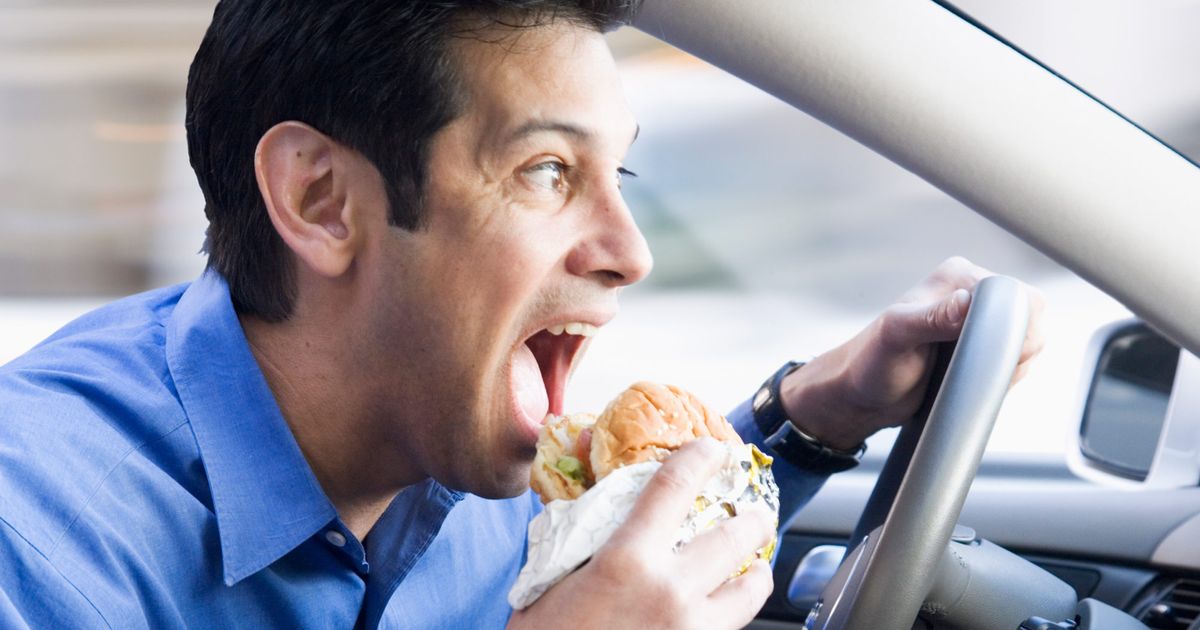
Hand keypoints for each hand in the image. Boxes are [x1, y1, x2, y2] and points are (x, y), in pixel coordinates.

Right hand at [508, 439, 777, 629]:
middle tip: (754, 513)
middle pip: (735, 538)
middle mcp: (669, 592)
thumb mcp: (547, 584)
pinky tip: (721, 613)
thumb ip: (575, 544)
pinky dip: (730, 617)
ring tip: (754, 567)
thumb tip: (590, 508)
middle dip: (753, 519)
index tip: (712, 451)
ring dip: (755, 573)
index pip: (675, 488)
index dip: (700, 459)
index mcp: (627, 561)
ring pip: (749, 593)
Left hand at [779, 256, 1045, 449]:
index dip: (1016, 329)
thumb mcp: (897, 337)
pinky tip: (972, 380)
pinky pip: (1018, 359)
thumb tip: (969, 302)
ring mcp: (979, 320)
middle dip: (1014, 351)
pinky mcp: (982, 345)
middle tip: (971, 368)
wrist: (863, 395)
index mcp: (958, 276)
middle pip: (1030, 318)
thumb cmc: (871, 364)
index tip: (991, 355)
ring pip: (1029, 342)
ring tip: (965, 375)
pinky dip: (1006, 375)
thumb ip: (933, 317)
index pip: (1016, 295)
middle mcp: (973, 292)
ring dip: (1009, 366)